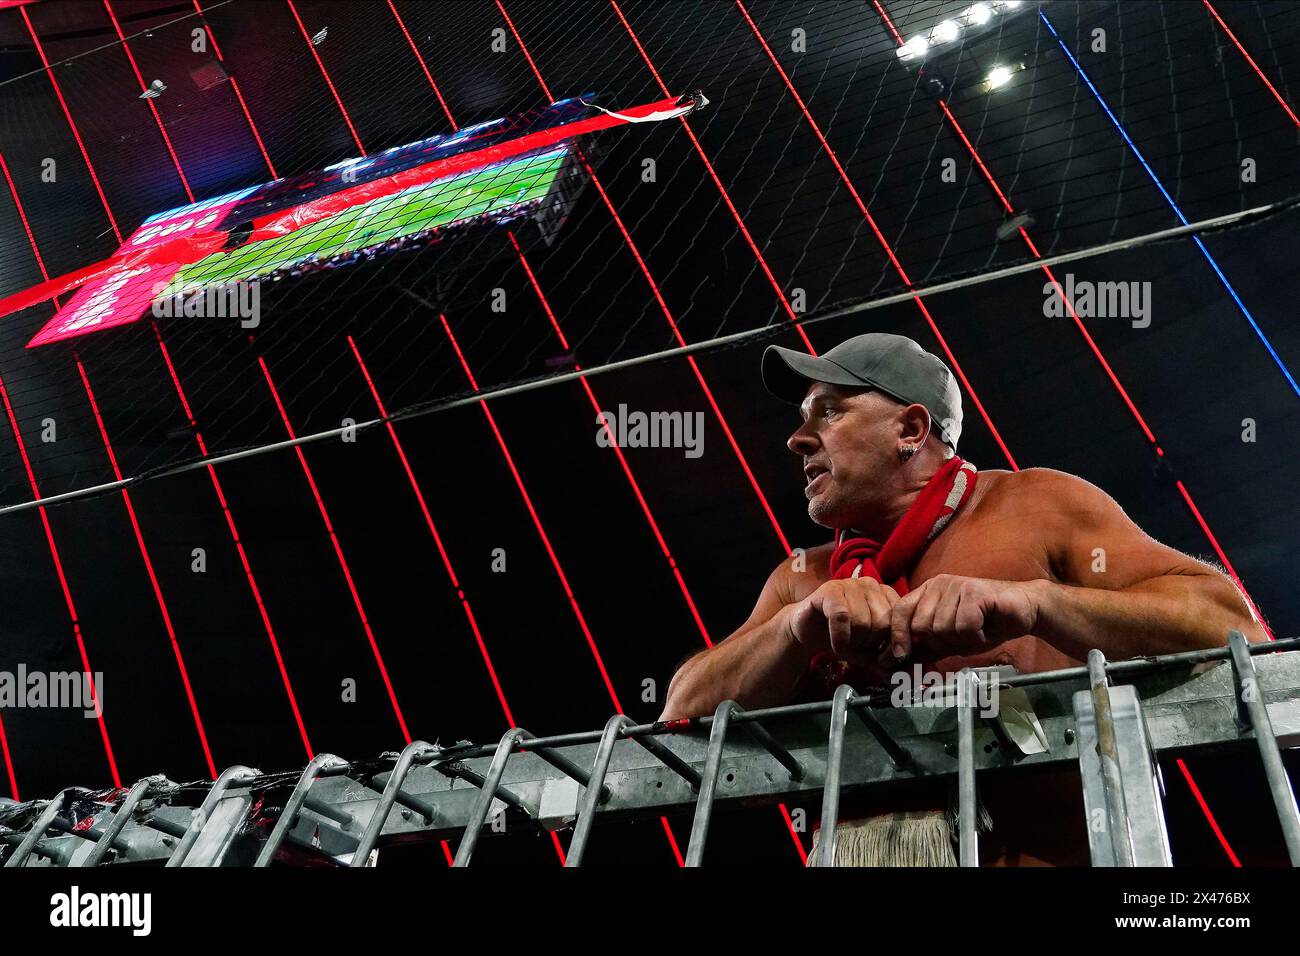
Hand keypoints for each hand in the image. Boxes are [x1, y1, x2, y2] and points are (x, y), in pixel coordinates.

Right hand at [788, 577, 901, 665]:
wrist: (807, 631)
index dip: (892, 646)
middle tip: (858, 648)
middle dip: (870, 645)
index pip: (900, 623)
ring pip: (863, 621)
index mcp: (886, 595)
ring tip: (845, 644)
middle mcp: (871, 585)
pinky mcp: (830, 590)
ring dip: (853, 643)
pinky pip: (842, 617)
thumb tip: (909, 679)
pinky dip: (840, 638)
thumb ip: (887, 663)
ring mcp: (850, 585)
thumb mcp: (868, 653)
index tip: (881, 658)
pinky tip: (836, 643)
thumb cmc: (841, 637)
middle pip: (883, 623)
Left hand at [885, 575, 1043, 662]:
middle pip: (921, 626)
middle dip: (942, 642)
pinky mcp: (974, 592)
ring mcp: (956, 586)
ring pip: (942, 628)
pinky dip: (975, 636)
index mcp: (928, 592)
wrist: (1024, 610)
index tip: (899, 656)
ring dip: (962, 640)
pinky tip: (986, 628)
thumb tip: (899, 663)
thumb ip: (926, 648)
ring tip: (978, 631)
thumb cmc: (988, 624)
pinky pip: (963, 627)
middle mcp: (938, 585)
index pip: (900, 611)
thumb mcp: (951, 640)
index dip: (897, 635)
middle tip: (964, 638)